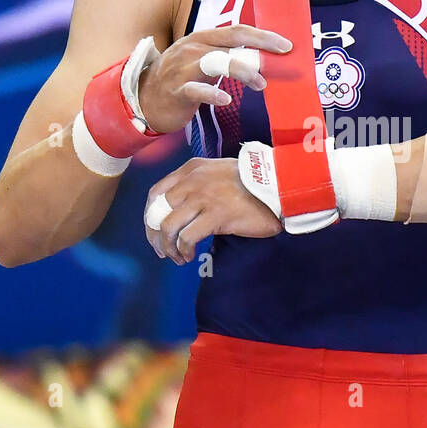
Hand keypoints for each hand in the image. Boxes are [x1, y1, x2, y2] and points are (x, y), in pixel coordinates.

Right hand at [137, 24, 292, 133]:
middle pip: (231, 41)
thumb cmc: (180, 80)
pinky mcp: (176, 90)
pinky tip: (226, 99)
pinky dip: (212, 94)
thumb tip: (261, 60)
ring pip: (216, 62)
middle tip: (282, 56)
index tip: (285, 44)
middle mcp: (193, 48)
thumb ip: (226, 57)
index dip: (262, 35)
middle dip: (260, 45)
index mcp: (202, 38)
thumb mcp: (202, 61)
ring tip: (260, 84)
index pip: (236, 31)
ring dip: (242, 70)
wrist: (143, 99)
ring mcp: (183, 68)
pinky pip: (196, 90)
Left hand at [144, 157, 282, 262]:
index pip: (155, 193)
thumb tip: (179, 208)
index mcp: (190, 170)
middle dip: (155, 236)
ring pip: (168, 227)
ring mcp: (203, 198)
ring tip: (178, 257)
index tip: (154, 233)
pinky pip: (187, 238)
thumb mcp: (217, 172)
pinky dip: (183, 250)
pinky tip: (190, 256)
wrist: (276, 184)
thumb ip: (196, 183)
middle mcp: (192, 182)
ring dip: (168, 247)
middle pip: (157, 213)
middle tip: (163, 251)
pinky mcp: (216, 216)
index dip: (149, 216)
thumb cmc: (250, 182)